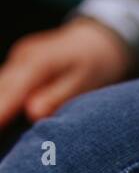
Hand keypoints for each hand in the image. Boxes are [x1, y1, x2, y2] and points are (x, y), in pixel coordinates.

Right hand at [0, 19, 131, 125]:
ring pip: (1, 86)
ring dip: (0, 105)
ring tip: (2, 132)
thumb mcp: (84, 81)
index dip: (0, 112)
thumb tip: (32, 113)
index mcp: (39, 63)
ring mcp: (18, 59)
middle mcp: (22, 58)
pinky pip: (7, 84)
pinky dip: (4, 99)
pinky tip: (5, 116)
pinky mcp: (19, 64)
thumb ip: (57, 97)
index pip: (12, 92)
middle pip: (1, 89)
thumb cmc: (96, 63)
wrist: (96, 40)